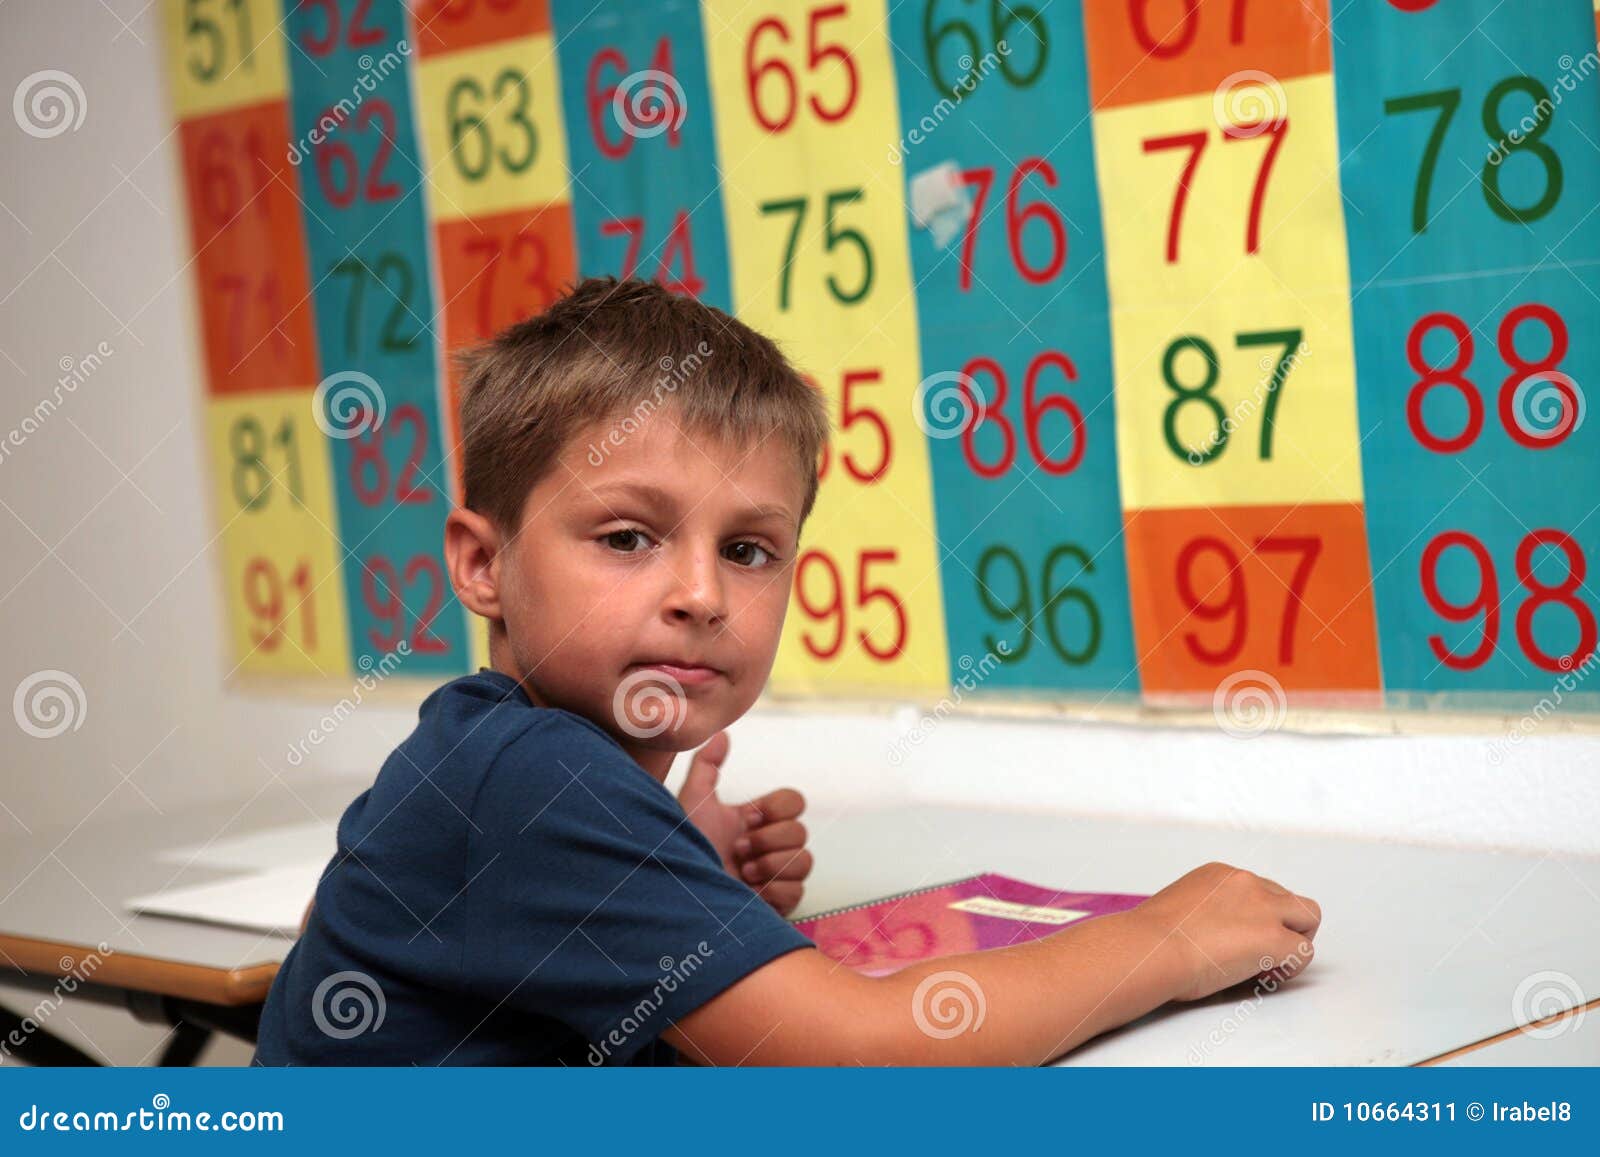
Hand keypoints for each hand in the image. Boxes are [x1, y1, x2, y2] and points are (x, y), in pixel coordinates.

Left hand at [676, 731, 812, 915]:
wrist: (681, 896)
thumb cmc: (682, 849)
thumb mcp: (691, 803)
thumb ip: (706, 765)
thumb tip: (723, 734)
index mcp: (753, 820)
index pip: (793, 801)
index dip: (776, 808)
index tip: (749, 816)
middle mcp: (767, 846)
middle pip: (801, 831)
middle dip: (767, 841)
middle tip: (738, 850)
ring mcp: (774, 875)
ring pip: (804, 861)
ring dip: (770, 866)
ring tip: (741, 872)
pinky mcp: (777, 903)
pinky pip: (798, 891)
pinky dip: (772, 891)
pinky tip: (748, 893)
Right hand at [1132, 861, 1321, 1001]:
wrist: (1150, 948)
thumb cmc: (1151, 939)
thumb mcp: (1177, 908)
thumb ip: (1203, 912)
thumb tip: (1208, 935)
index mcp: (1220, 875)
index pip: (1259, 889)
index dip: (1257, 917)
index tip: (1243, 937)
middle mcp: (1246, 883)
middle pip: (1289, 898)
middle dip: (1285, 924)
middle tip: (1267, 952)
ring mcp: (1263, 908)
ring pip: (1308, 915)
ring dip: (1296, 939)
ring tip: (1273, 964)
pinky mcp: (1273, 938)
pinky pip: (1304, 951)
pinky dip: (1293, 966)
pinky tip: (1268, 976)